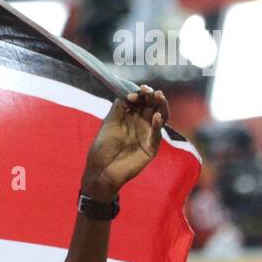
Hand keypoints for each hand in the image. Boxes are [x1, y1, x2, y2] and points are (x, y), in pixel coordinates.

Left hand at [82, 85, 168, 202]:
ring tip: (158, 97)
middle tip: (149, 91)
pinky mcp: (151, 147)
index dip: (138, 95)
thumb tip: (127, 92)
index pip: (140, 101)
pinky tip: (156, 116)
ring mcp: (148, 134)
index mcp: (130, 117)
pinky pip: (157, 134)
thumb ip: (119, 108)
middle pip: (151, 106)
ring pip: (160, 117)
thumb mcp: (109, 124)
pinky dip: (156, 125)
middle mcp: (141, 123)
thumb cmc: (102, 147)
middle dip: (151, 96)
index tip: (132, 94)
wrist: (101, 170)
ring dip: (161, 106)